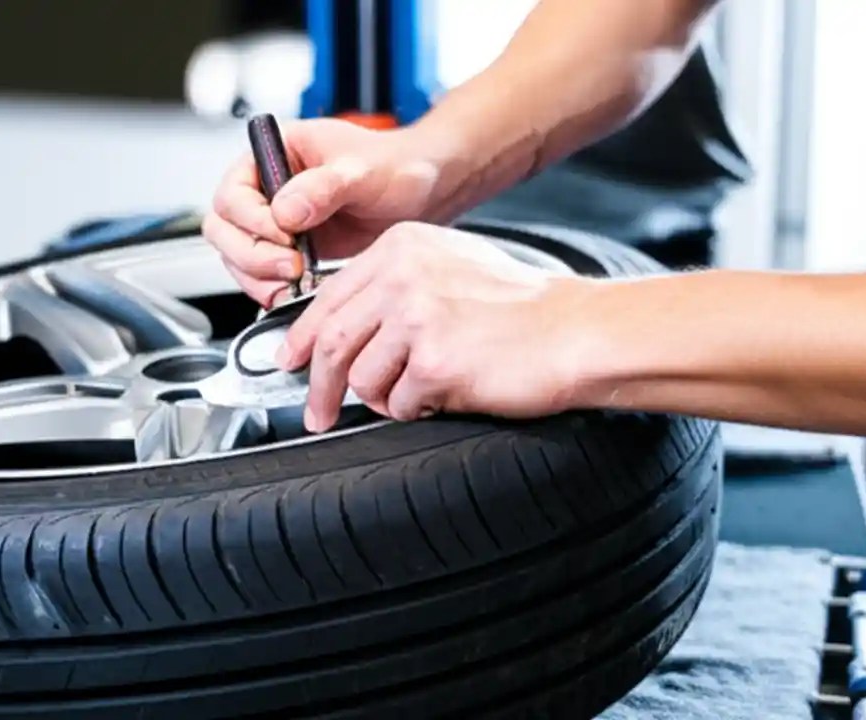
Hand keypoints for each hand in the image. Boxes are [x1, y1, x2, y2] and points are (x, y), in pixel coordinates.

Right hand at [202, 118, 447, 306]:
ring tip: (294, 282)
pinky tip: (298, 291)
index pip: (233, 193)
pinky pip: (262, 276)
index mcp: (274, 154)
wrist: (421, 192)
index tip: (285, 236)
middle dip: (250, 255)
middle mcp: (267, 188)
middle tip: (289, 267)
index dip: (251, 220)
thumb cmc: (395, 165)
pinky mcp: (290, 251)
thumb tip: (286, 211)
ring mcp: (275, 222)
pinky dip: (273, 288)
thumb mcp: (363, 170)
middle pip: (224, 229)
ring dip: (258, 277)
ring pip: (237, 257)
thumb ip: (325, 187)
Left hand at [276, 222, 587, 431]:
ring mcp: (416, 319)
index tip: (292, 361)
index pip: (327, 297)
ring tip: (415, 394)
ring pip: (361, 379)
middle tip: (318, 413)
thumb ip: (395, 284)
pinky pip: (398, 403)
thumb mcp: (450, 266)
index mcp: (401, 248)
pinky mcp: (433, 362)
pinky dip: (415, 409)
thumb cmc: (521, 307)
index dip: (302, 338)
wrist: (573, 331)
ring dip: (381, 399)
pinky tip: (442, 395)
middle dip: (319, 387)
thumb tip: (346, 322)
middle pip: (332, 342)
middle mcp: (402, 276)